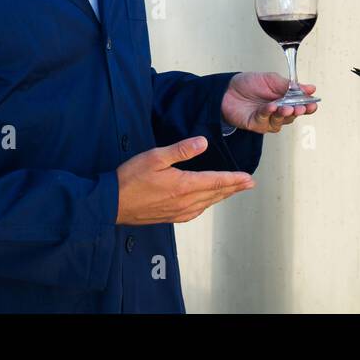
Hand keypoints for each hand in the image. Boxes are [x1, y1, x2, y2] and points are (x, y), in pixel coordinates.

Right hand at [115, 137, 254, 224]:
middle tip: (249, 184)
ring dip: (222, 196)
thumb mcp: (155, 157)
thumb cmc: (130, 179)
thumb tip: (204, 142)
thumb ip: (181, 150)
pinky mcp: (170, 217)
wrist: (111, 204)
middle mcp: (185, 202)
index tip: (249, 178)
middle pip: (215, 194)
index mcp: (184, 186)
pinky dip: (207, 204)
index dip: (234, 180)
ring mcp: (178, 212)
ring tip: (233, 190)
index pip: (216, 182)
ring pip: (207, 204)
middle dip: (234, 188)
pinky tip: (207, 202)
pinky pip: (196, 212)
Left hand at [221, 71, 318, 133]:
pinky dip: (268, 113)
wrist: (227, 88)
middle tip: (301, 107)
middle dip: (298, 111)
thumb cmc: (248, 84)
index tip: (313, 103)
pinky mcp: (256, 124)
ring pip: (280, 121)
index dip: (308, 106)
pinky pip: (264, 120)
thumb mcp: (272, 79)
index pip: (300, 105)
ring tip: (286, 107)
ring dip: (284, 114)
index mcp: (284, 100)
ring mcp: (267, 120)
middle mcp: (277, 112)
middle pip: (292, 115)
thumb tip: (310, 88)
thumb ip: (290, 85)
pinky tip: (271, 106)